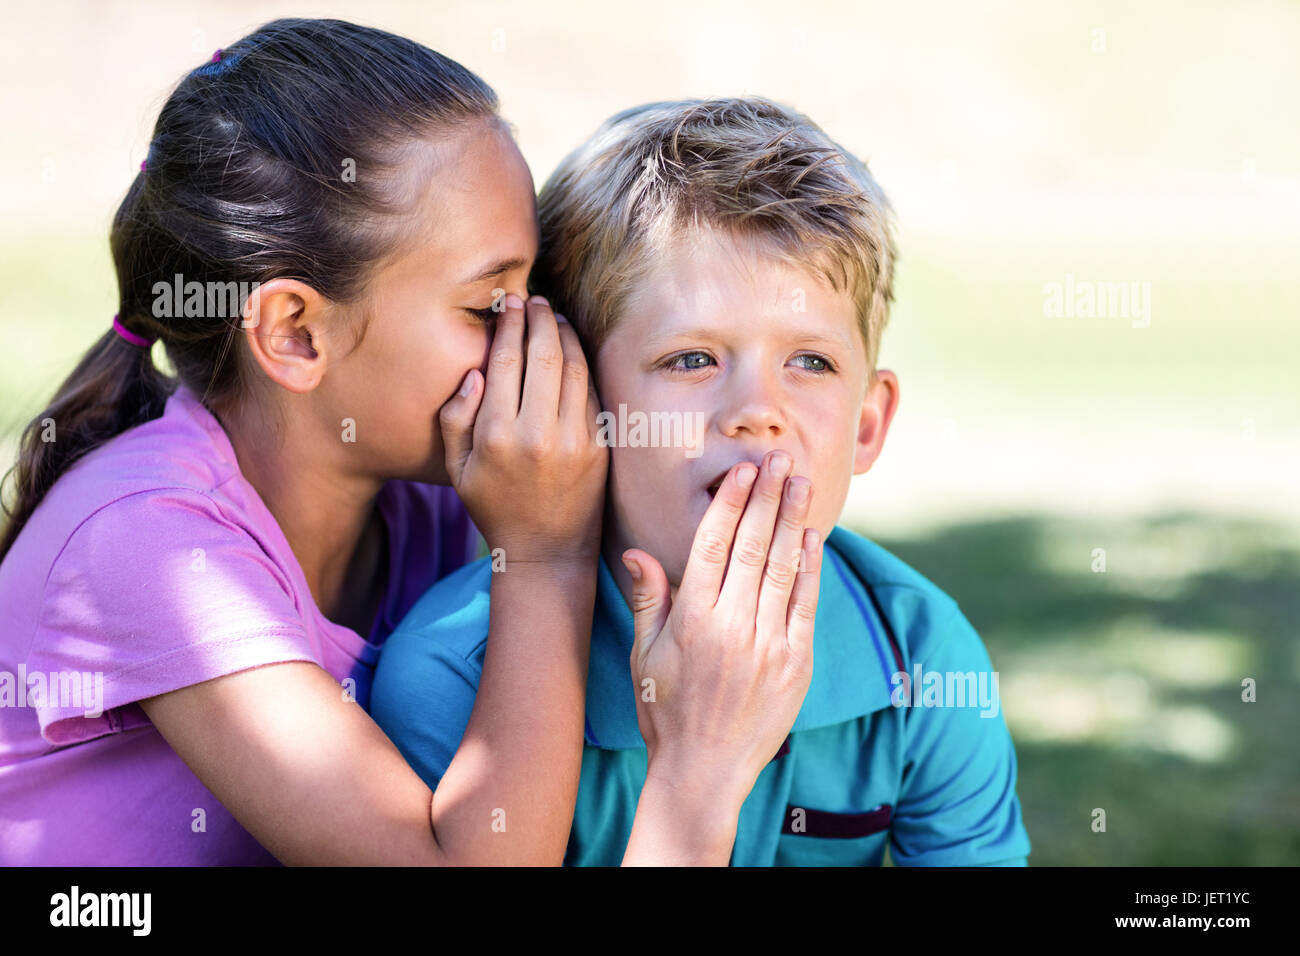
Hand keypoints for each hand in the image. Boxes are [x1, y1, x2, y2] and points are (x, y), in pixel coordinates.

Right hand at [439, 294, 605, 563]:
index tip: (510, 304)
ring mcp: (574, 438)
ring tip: (554, 317)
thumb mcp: (457, 470)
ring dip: (565, 334)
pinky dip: (582, 363)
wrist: (547, 551)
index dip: (509, 326)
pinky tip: (573, 349)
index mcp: (497, 436)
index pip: (506, 362)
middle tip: (534, 300)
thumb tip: (475, 373)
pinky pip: (591, 391)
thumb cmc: (495, 507)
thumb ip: (454, 419)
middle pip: (543, 354)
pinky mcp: (600, 444)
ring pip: (573, 367)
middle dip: (540, 319)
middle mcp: (537, 433)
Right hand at [622, 450, 820, 814]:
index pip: (713, 545)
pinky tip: (811, 537)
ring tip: (799, 482)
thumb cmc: (665, 712)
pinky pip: (806, 604)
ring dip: (792, 520)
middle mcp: (733, 626)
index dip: (730, 503)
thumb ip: (648, 599)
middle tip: (778, 458)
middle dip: (766, 498)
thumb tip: (636, 551)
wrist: (705, 770)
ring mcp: (769, 644)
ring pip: (782, 568)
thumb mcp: (644, 656)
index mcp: (692, 620)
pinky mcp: (797, 663)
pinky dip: (810, 568)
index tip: (742, 472)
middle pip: (752, 546)